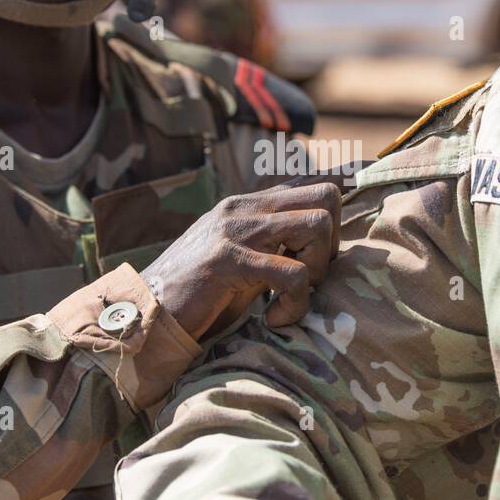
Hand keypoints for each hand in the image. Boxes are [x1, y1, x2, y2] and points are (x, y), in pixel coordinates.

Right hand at [142, 176, 344, 340]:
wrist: (146, 314)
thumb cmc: (197, 296)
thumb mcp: (239, 259)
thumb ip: (271, 244)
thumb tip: (316, 244)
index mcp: (249, 205)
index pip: (312, 181)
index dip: (344, 192)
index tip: (353, 208)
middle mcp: (244, 208)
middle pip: (327, 196)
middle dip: (331, 244)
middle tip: (307, 278)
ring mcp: (236, 231)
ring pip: (317, 226)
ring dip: (316, 270)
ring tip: (290, 297)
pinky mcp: (228, 261)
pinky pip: (292, 274)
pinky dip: (294, 304)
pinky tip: (273, 319)